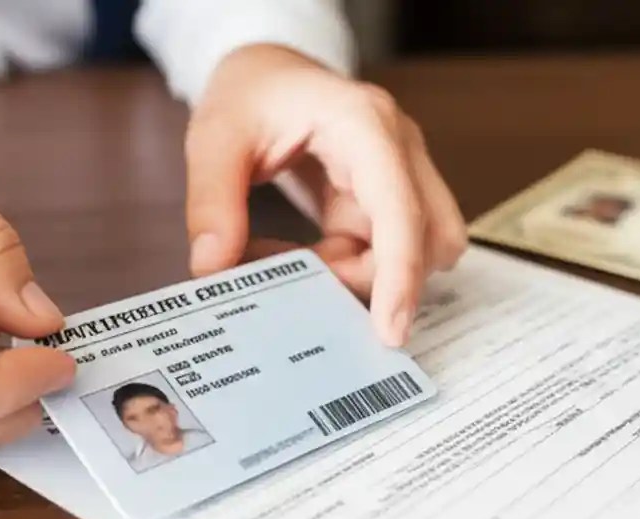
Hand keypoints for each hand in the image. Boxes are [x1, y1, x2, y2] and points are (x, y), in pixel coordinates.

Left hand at [184, 45, 467, 346]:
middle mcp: (400, 147)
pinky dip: (349, 265)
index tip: (389, 327)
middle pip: (427, 240)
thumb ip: (213, 201)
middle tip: (308, 277)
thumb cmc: (251, 92)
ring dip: (364, 273)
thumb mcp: (215, 138)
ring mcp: (403, 173)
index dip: (400, 273)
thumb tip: (213, 266)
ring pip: (417, 251)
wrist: (268, 71)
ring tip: (304, 259)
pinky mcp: (391, 198)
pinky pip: (387, 251)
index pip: (401, 209)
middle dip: (374, 278)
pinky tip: (306, 253)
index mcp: (365, 124)